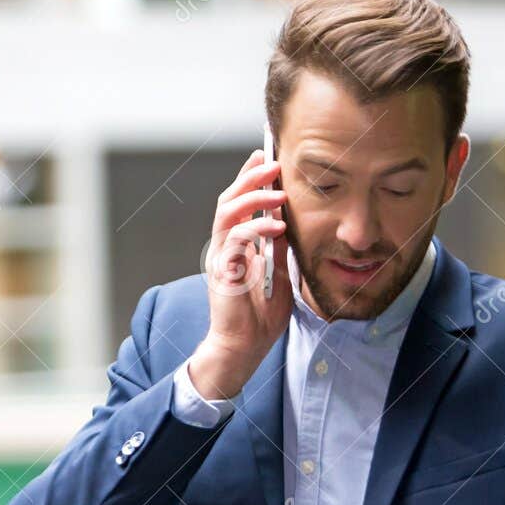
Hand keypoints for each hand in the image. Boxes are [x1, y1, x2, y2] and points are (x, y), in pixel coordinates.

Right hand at [189, 150, 292, 399]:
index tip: (266, 158)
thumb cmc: (259, 316)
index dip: (249, 178)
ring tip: (278, 192)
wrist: (244, 347)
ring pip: (227, 213)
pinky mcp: (222, 270)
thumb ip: (277, 247)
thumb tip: (285, 219)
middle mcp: (223, 246)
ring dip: (253, 198)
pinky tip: (277, 226)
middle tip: (274, 164)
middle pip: (229, 200)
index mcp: (234, 245)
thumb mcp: (277, 273)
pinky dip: (256, 227)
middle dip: (251, 178)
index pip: (237, 203)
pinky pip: (235, 239)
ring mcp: (220, 257)